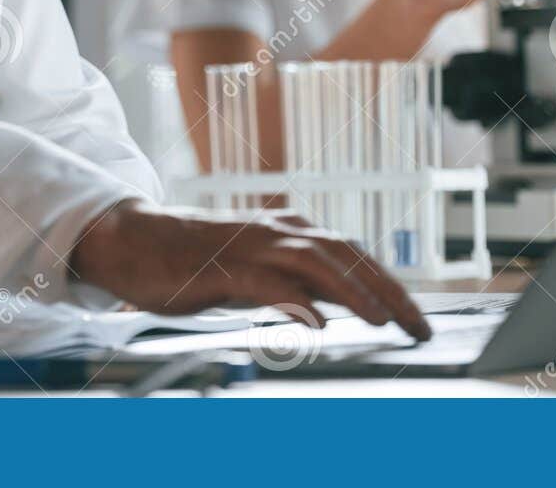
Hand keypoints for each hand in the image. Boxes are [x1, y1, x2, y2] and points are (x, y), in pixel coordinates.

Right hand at [67, 199, 431, 338]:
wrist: (134, 241)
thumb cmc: (194, 259)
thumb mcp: (257, 272)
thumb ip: (296, 282)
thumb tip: (339, 306)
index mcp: (289, 230)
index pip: (354, 254)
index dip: (391, 284)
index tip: (417, 317)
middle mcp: (278, 231)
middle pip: (348, 254)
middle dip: (390, 290)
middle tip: (420, 326)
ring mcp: (252, 246)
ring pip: (316, 261)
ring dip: (355, 291)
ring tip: (383, 320)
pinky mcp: (224, 267)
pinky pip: (268, 281)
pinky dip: (296, 299)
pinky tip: (316, 321)